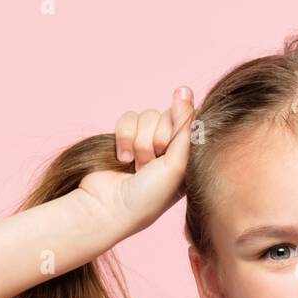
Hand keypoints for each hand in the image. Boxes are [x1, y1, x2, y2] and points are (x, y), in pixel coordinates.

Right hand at [79, 86, 195, 237]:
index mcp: (187, 158)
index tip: (168, 148)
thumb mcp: (176, 164)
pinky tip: (123, 159)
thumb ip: (184, 126)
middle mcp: (168, 150)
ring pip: (148, 115)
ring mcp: (145, 143)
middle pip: (169, 115)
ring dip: (140, 140)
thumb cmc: (148, 196)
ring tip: (137, 165)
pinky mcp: (124, 138)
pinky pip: (128, 118)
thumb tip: (184, 89)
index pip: (190, 122)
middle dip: (157, 138)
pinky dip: (124, 136)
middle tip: (152, 162)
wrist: (108, 208)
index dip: (178, 130)